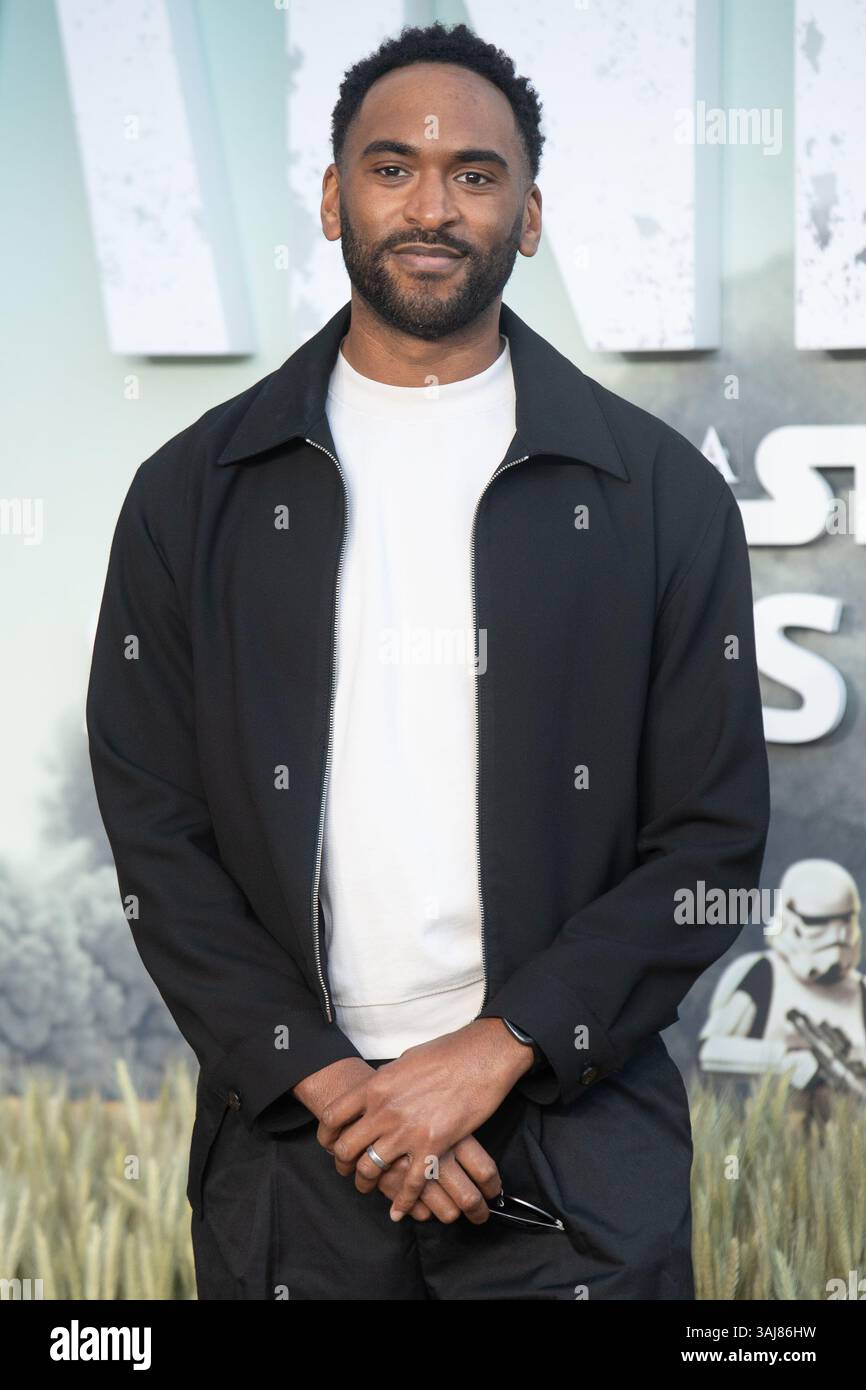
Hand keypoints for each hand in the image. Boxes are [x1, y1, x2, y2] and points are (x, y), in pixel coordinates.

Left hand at [317, 1018, 532, 1219]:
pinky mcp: (432, 1145)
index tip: (329, 1143)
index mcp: (376, 1086)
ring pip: (371, 1168)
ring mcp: (407, 1130)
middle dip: (342, 1164)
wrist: (481, 1056)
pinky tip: (398, 1211)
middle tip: (347, 1170)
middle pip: (347, 1147)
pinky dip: (402, 1202)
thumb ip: (386, 1081)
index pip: (333, 1116)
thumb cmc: (446, 1053)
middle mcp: (384, 1110)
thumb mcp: (404, 1060)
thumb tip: (378, 1092)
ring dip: (366, 1183)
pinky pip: (411, 1183)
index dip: (326, 1135)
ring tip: (368, 1188)